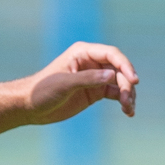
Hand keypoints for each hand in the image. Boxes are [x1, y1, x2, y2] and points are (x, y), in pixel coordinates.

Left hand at [21, 42, 138, 124]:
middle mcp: (91, 62)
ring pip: (120, 82)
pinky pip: (115, 93)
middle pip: (119, 69)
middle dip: (127, 84)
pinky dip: (123, 101)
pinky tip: (128, 112)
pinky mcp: (95, 91)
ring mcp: (94, 77)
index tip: (134, 80)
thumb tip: (113, 76)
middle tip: (128, 102)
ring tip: (129, 110)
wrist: (30, 106)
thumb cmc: (42, 91)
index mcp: (83, 52)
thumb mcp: (64, 84)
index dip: (125, 65)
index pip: (111, 54)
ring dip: (128, 94)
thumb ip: (88, 79)